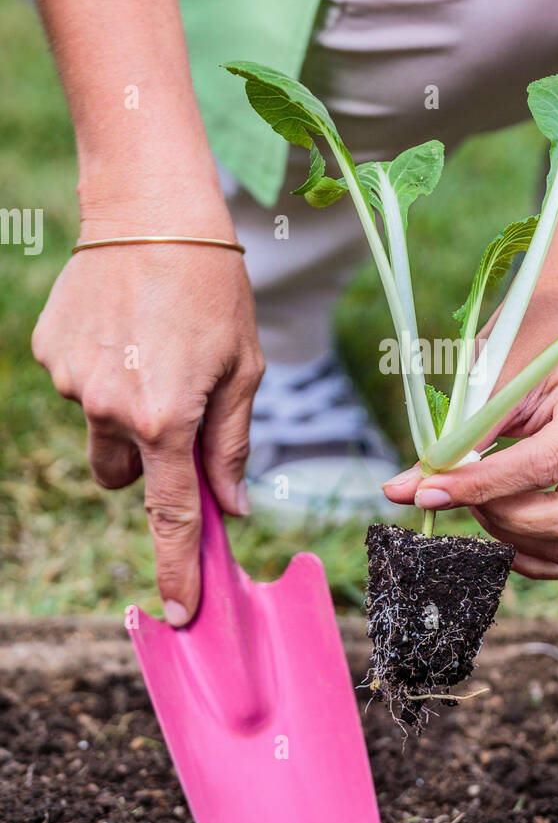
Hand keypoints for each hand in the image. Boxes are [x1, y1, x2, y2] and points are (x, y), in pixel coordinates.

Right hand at [32, 220, 264, 623]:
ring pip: (101, 428)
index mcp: (166, 418)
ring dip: (125, 411)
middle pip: (125, 477)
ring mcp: (71, 382)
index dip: (176, 567)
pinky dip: (103, 371)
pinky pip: (80, 386)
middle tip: (177, 407)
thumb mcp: (243, 367)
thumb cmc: (214, 287)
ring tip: (152, 347)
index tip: (178, 612)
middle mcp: (109, 409)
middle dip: (149, 461)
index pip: (171, 515)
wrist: (150, 209)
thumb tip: (231, 508)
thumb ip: (232, 443)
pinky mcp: (48, 353)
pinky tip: (125, 327)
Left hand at [383, 288, 557, 577]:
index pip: (542, 465)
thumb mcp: (488, 379)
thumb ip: (453, 440)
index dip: (480, 486)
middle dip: (502, 519)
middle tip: (459, 494)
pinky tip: (501, 529)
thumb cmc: (526, 345)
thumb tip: (400, 491)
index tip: (428, 491)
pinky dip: (536, 556)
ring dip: (515, 540)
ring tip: (480, 503)